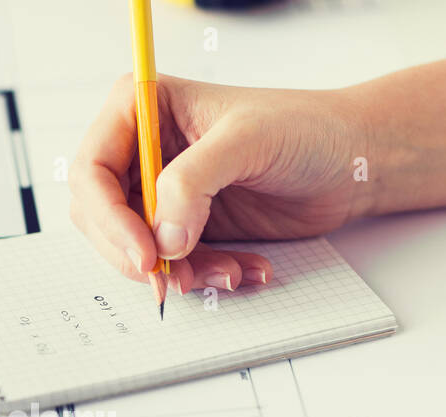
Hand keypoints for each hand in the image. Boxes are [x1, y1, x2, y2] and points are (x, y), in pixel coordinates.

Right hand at [69, 75, 369, 294]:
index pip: (93, 171)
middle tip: (172, 277)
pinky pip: (175, 266)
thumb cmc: (305, 128)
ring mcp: (164, 193)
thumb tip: (162, 237)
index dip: (108, 218)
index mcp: (142, 110)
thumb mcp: (246, 141)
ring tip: (227, 272)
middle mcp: (144, 152)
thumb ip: (194, 183)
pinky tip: (243, 270)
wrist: (352, 161)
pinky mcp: (190, 228)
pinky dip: (204, 276)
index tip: (145, 254)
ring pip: (137, 250)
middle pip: (102, 218)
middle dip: (137, 254)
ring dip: (178, 272)